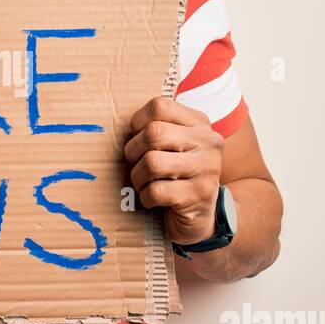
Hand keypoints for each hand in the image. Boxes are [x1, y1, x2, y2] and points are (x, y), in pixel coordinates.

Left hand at [122, 96, 223, 244]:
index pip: (159, 106)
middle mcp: (208, 142)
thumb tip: (116, 122)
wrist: (201, 217)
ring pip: (152, 162)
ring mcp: (207, 169)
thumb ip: (156, 128)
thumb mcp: (174, 146)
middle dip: (134, 151)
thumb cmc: (177, 176)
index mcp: (200, 123)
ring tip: (143, 182)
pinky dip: (146, 197)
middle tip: (135, 163)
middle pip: (154, 132)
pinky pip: (156, 191)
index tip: (137, 137)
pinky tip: (153, 199)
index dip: (138, 122)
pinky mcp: (198, 196)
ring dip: (138, 176)